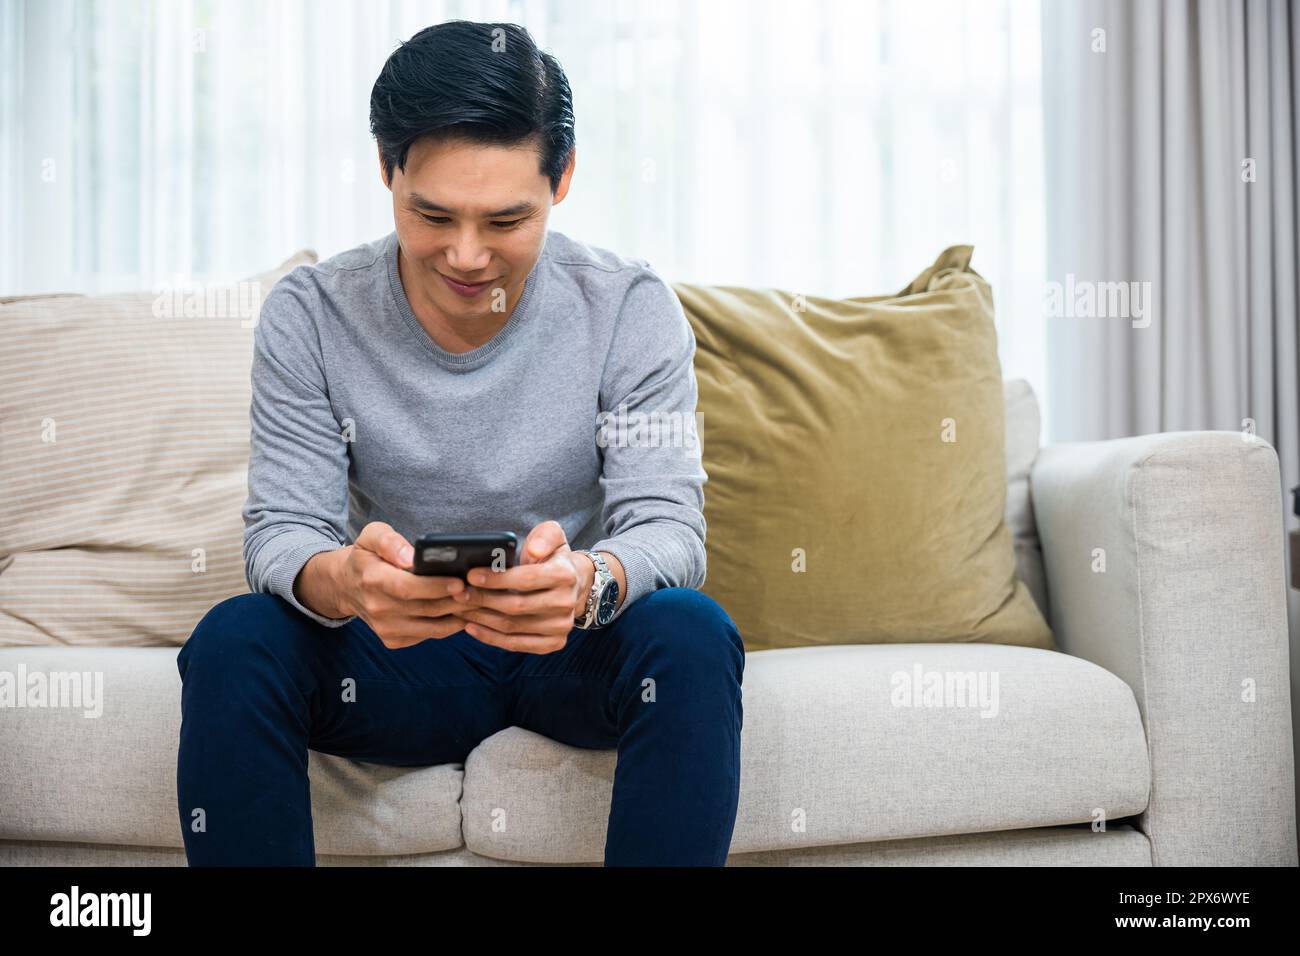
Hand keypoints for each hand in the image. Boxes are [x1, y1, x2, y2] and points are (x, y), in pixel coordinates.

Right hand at [336, 521, 469, 648]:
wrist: (347, 586)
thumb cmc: (367, 557)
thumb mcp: (372, 536)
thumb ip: (390, 541)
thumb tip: (412, 557)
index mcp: (372, 580)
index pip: (408, 588)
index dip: (436, 587)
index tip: (461, 582)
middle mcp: (377, 608)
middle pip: (425, 608)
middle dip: (456, 601)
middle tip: (480, 591)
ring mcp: (385, 628)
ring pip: (431, 627)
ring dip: (458, 616)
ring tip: (478, 602)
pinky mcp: (393, 640)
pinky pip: (428, 635)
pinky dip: (449, 626)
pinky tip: (463, 613)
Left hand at [450, 520, 590, 653]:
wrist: (574, 584)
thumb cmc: (552, 557)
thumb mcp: (552, 536)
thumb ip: (545, 536)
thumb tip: (534, 550)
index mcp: (565, 575)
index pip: (526, 579)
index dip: (496, 579)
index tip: (470, 575)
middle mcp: (567, 604)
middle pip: (516, 606)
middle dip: (482, 599)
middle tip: (458, 593)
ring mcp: (561, 627)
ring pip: (512, 627)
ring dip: (481, 618)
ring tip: (459, 608)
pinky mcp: (553, 643)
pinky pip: (516, 644)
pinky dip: (490, 637)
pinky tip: (471, 627)